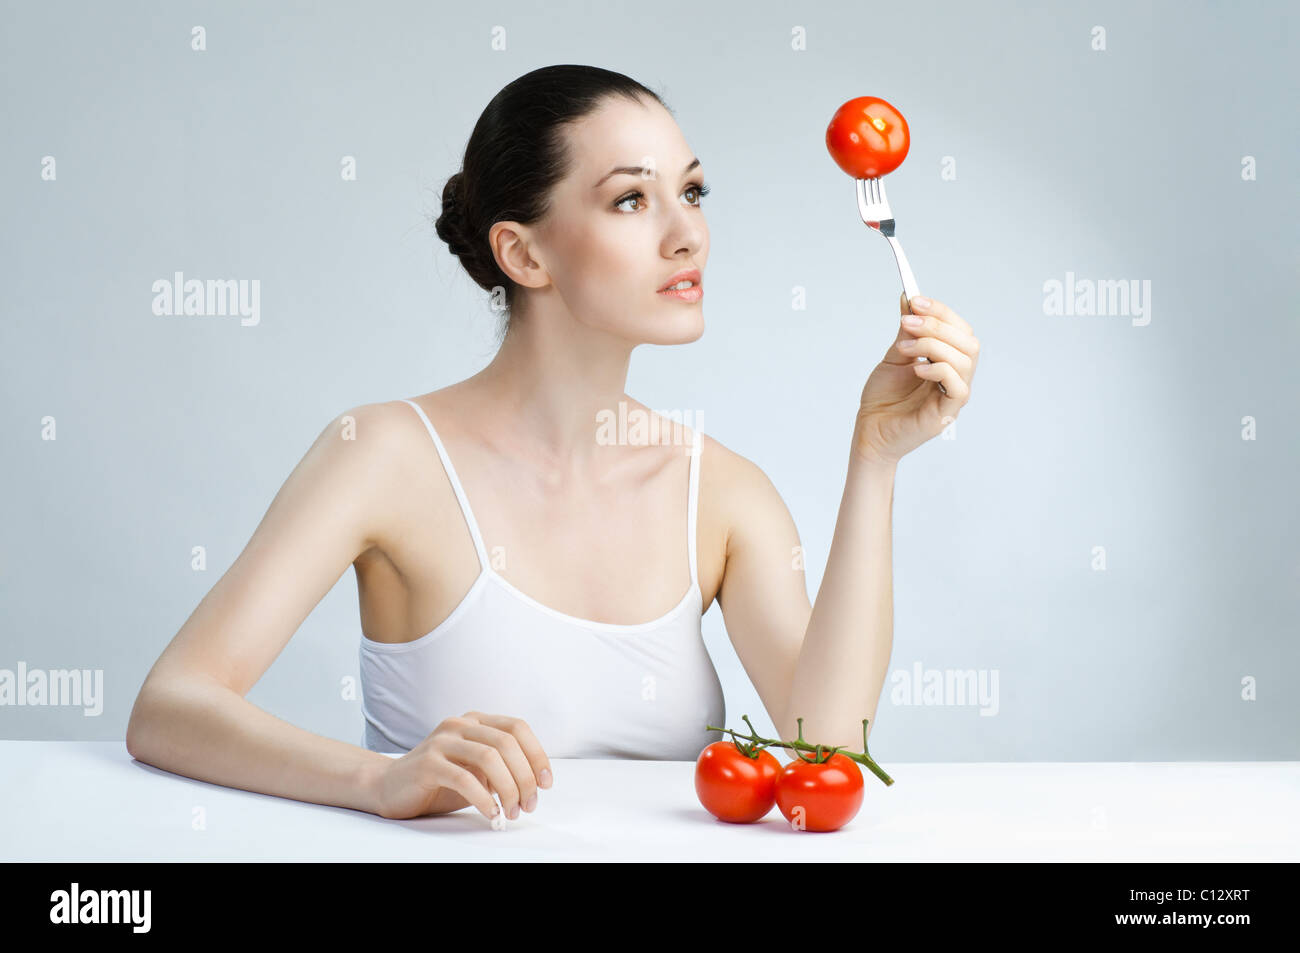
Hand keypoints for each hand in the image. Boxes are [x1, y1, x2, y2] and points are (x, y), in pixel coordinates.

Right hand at [371, 711, 553, 821]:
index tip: (546, 783)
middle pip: (507, 743)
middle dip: (525, 777)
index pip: (517, 728)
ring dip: (508, 788)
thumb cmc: (438, 781)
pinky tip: (490, 813)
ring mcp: (442, 741)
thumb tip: (533, 784)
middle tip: (529, 805)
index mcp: (476, 721)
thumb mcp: (476, 772)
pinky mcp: (427, 762)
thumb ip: (501, 769)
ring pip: (489, 757)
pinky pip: (465, 778)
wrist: (388, 787)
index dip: (537, 754)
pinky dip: (484, 798)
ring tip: (511, 812)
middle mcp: (460, 724)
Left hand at [852, 292, 979, 466]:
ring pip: (964, 360)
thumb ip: (907, 332)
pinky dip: (938, 370)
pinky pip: (957, 386)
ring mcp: (954, 395)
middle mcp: (956, 376)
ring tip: (904, 348)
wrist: (869, 430)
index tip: (915, 299)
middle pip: (968, 342)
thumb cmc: (883, 398)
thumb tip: (909, 298)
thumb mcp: (895, 357)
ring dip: (933, 345)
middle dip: (938, 325)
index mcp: (948, 361)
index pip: (959, 330)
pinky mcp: (947, 413)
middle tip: (907, 322)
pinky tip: (916, 369)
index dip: (941, 312)